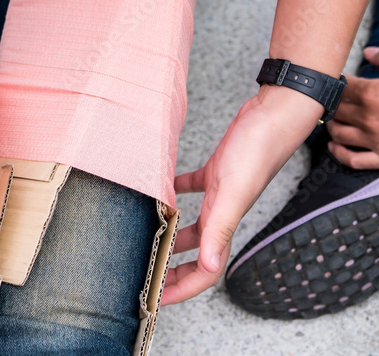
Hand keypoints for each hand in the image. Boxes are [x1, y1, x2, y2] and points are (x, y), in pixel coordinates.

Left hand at [165, 86, 322, 303]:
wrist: (272, 115)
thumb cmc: (256, 151)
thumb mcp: (232, 192)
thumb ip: (219, 228)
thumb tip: (208, 267)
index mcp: (225, 224)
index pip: (205, 272)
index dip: (181, 289)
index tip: (156, 301)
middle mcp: (222, 214)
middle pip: (195, 254)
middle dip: (172, 270)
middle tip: (146, 277)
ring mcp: (219, 193)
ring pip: (191, 224)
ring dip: (170, 235)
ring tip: (144, 237)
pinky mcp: (215, 172)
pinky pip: (191, 188)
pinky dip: (173, 192)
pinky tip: (156, 189)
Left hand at [327, 47, 378, 168]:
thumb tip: (367, 52)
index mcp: (372, 94)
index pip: (340, 87)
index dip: (337, 83)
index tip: (338, 82)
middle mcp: (369, 118)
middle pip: (335, 109)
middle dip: (331, 104)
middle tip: (331, 100)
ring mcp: (374, 140)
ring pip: (337, 133)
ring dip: (331, 125)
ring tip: (331, 119)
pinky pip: (352, 159)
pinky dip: (338, 153)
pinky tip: (333, 145)